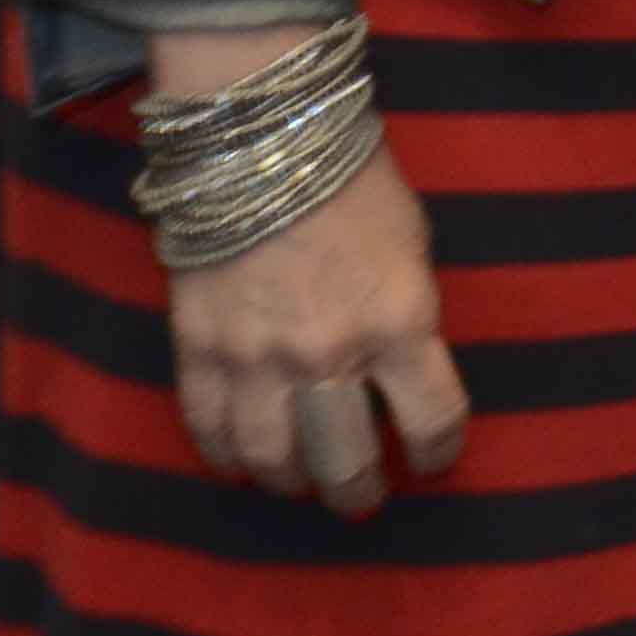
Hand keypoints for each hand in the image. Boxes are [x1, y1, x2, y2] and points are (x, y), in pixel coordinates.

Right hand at [148, 73, 468, 521]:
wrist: (261, 138)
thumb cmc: (355, 181)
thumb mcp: (413, 246)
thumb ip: (407, 313)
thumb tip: (400, 366)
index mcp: (401, 322)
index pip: (431, 420)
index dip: (437, 452)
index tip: (433, 461)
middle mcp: (331, 353)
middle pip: (345, 459)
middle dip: (358, 490)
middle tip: (361, 497)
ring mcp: (257, 357)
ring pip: (272, 458)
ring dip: (290, 480)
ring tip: (300, 484)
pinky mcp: (198, 349)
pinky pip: (208, 427)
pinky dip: (224, 454)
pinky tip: (239, 462)